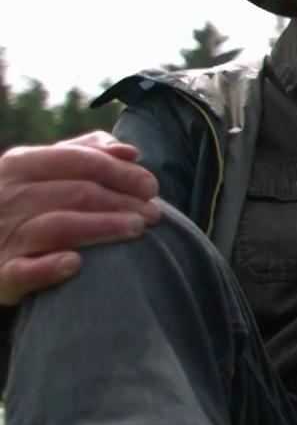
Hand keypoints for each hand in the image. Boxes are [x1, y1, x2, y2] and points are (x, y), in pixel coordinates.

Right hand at [0, 131, 162, 305]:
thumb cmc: (27, 202)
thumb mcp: (47, 169)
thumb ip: (87, 153)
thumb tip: (130, 152)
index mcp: (21, 164)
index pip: (79, 160)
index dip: (121, 172)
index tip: (152, 187)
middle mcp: (8, 196)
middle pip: (76, 193)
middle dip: (122, 201)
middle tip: (154, 214)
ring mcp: (3, 234)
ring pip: (57, 226)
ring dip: (102, 227)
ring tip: (137, 229)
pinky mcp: (0, 273)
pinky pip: (22, 271)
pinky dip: (48, 268)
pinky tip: (76, 264)